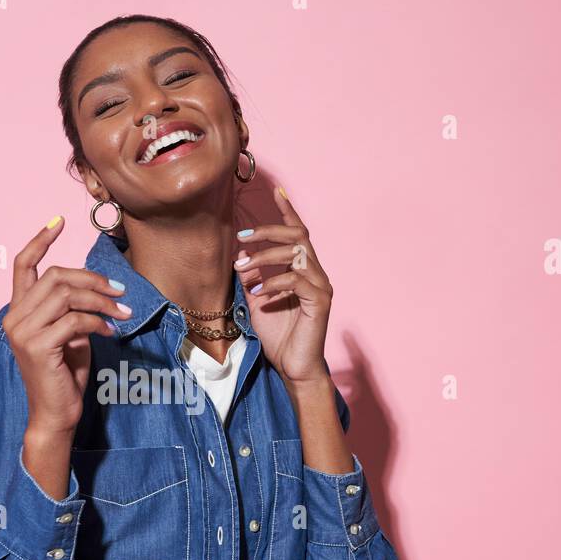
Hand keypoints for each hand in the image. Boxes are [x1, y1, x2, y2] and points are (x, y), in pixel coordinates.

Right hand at [3, 217, 130, 435]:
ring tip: (122, 313)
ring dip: (101, 301)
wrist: (57, 414)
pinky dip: (99, 322)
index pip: (23, 265)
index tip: (58, 221)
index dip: (40, 240)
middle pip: (56, 277)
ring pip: (66, 295)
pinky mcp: (38, 347)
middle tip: (120, 293)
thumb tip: (96, 286)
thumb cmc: (65, 374)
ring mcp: (23, 332)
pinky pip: (75, 320)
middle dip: (92, 280)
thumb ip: (72, 308)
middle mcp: (14, 318)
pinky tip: (110, 332)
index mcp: (19, 311)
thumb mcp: (69, 333)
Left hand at [234, 185, 331, 384]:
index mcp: (303, 271)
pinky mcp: (320, 302)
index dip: (288, 211)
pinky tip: (257, 294)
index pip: (297, 233)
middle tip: (241, 237)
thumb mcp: (256, 302)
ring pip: (296, 254)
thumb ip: (251, 278)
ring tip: (241, 266)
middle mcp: (315, 274)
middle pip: (297, 236)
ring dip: (265, 256)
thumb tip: (240, 255)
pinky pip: (296, 280)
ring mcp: (321, 287)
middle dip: (267, 231)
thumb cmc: (278, 337)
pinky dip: (273, 283)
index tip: (276, 191)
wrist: (293, 368)